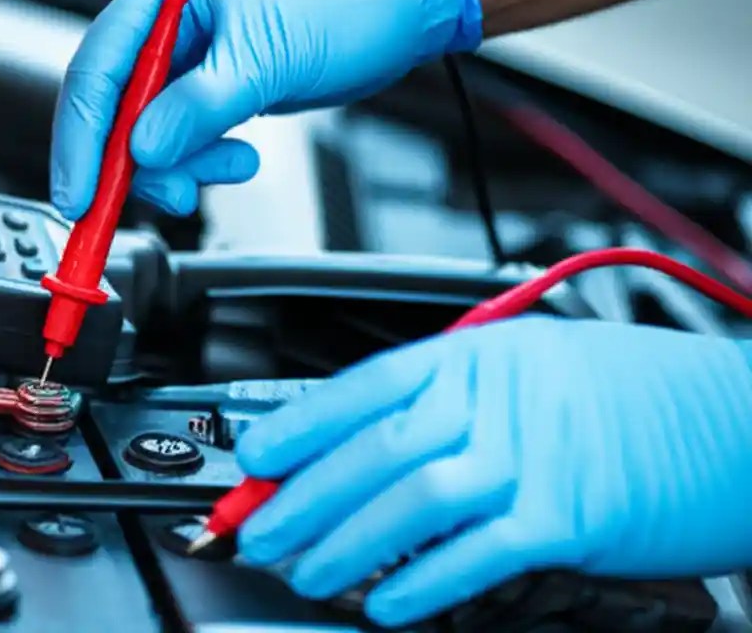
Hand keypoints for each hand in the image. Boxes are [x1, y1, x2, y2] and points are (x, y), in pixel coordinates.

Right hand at [50, 0, 482, 218]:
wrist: (407, 5)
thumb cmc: (346, 0)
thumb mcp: (266, 57)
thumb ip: (199, 108)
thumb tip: (143, 152)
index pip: (99, 68)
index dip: (83, 137)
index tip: (80, 195)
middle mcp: (167, 21)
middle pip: (115, 107)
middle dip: (132, 164)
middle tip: (163, 201)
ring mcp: (189, 56)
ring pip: (150, 132)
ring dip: (181, 167)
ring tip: (230, 169)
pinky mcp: (213, 87)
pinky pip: (185, 138)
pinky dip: (205, 161)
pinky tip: (239, 160)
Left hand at [235, 316, 751, 627]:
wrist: (733, 421)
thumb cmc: (634, 397)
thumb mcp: (533, 371)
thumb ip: (452, 402)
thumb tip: (363, 446)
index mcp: (479, 355)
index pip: (363, 386)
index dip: (298, 425)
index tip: (254, 459)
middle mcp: (496, 398)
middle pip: (372, 448)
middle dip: (300, 497)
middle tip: (257, 531)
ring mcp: (532, 457)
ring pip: (410, 500)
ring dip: (345, 542)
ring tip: (305, 571)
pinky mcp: (566, 518)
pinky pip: (472, 553)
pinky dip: (421, 582)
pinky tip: (387, 602)